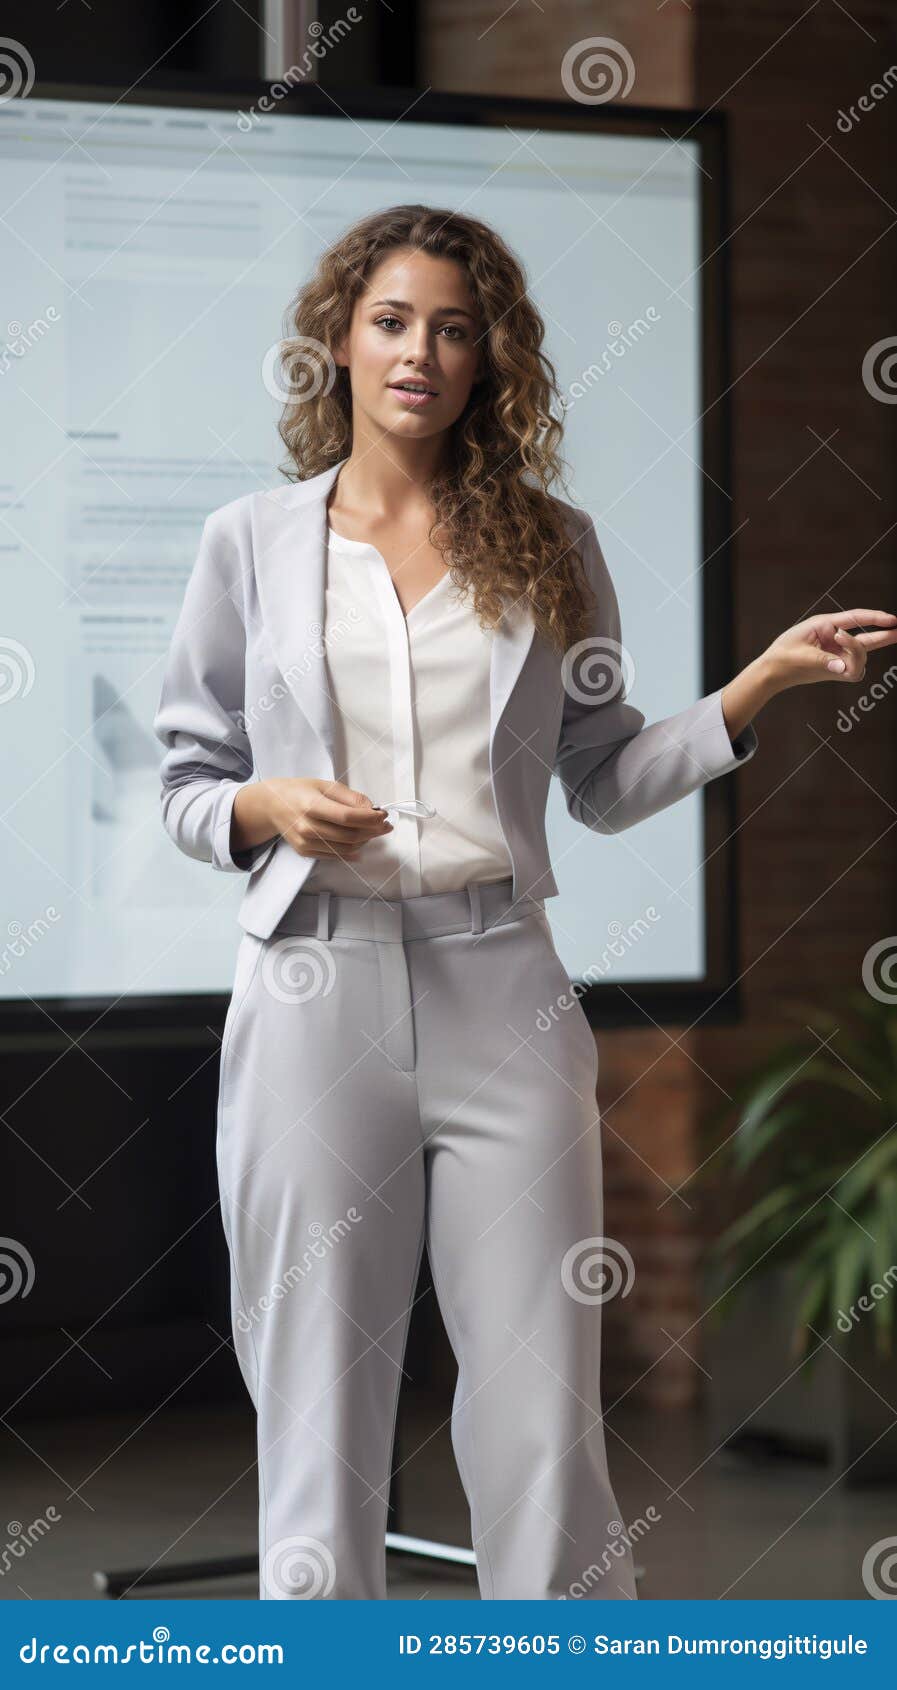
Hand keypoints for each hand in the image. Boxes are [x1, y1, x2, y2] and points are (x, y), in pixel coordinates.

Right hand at [263, 778, 392, 859]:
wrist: (272, 805)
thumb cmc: (300, 791)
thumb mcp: (325, 785)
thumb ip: (350, 797)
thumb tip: (372, 809)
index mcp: (312, 805)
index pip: (348, 817)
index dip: (370, 818)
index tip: (383, 815)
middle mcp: (307, 827)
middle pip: (349, 835)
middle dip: (373, 831)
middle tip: (385, 824)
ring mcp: (305, 842)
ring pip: (345, 848)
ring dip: (365, 841)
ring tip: (374, 831)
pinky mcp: (305, 852)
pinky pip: (335, 855)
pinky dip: (352, 851)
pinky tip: (362, 843)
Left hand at [760, 608, 896, 691]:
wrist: (772, 671)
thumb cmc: (784, 654)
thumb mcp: (800, 654)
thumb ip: (824, 661)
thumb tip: (843, 670)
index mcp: (825, 626)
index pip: (856, 619)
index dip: (875, 618)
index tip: (893, 621)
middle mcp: (835, 639)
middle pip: (866, 638)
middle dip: (884, 635)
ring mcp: (837, 654)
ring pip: (861, 656)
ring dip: (856, 652)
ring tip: (838, 645)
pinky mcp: (836, 668)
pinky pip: (854, 670)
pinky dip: (852, 668)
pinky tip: (838, 666)